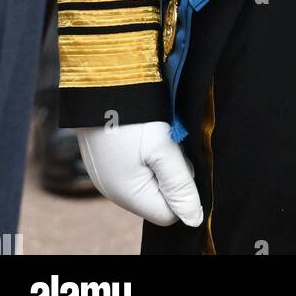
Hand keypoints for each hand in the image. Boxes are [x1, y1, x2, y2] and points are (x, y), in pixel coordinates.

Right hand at [76, 121, 203, 227]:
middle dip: (173, 171)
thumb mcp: (162, 148)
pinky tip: (148, 125)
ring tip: (159, 129)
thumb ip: (179, 185)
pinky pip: (137, 161)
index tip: (181, 156)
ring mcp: (108, 170)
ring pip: (150, 176)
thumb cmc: (132, 113)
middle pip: (159, 194)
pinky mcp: (106, 153)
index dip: (183, 188)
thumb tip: (194, 220)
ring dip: (162, 156)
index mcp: (127, 194)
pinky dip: (148, 146)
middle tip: (171, 139)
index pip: (169, 213)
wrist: (100, 76)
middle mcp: (114, 188)